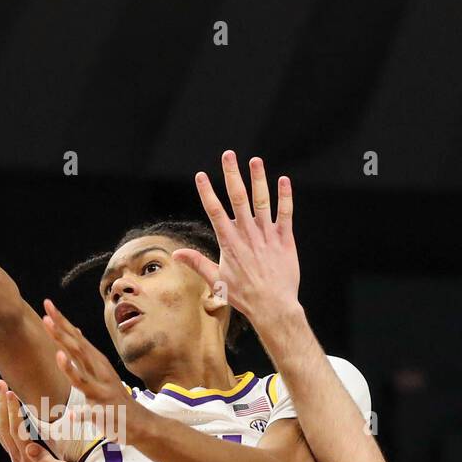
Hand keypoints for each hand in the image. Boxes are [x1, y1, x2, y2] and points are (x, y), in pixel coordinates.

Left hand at [0, 381, 82, 461]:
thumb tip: (30, 447)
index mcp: (29, 458)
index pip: (16, 429)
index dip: (13, 410)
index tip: (11, 392)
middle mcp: (19, 458)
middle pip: (4, 427)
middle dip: (2, 404)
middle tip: (0, 383)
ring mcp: (18, 459)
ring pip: (3, 431)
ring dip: (0, 411)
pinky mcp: (22, 460)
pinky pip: (7, 437)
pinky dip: (4, 422)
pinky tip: (6, 414)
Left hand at [40, 299, 135, 442]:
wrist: (141, 423)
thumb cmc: (114, 396)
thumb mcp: (100, 369)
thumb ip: (84, 351)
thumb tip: (73, 329)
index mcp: (95, 363)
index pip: (75, 338)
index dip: (61, 322)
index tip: (47, 303)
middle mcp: (99, 374)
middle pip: (78, 351)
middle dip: (62, 335)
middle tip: (46, 317)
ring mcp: (102, 394)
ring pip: (83, 380)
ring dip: (70, 369)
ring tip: (59, 355)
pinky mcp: (105, 414)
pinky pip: (92, 415)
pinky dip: (82, 415)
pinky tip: (73, 415)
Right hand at [178, 151, 300, 325]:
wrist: (272, 306)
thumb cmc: (244, 296)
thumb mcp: (216, 280)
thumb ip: (197, 263)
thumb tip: (176, 255)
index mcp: (229, 242)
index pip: (215, 211)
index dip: (207, 192)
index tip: (200, 175)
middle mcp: (247, 234)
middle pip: (238, 198)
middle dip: (232, 175)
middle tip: (228, 155)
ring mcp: (267, 235)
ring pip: (262, 201)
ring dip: (258, 179)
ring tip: (255, 160)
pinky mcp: (285, 239)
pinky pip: (285, 214)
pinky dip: (284, 196)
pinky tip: (283, 180)